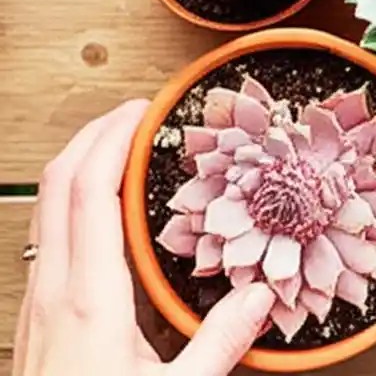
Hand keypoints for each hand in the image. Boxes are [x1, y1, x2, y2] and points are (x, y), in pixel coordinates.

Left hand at [15, 101, 274, 375]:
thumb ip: (221, 342)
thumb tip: (262, 295)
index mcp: (87, 298)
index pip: (91, 192)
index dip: (113, 139)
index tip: (144, 110)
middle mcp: (53, 290)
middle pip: (57, 184)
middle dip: (93, 135)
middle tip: (137, 114)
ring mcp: (38, 303)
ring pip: (47, 208)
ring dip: (81, 167)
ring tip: (126, 153)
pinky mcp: (36, 319)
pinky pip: (50, 238)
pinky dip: (77, 205)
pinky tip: (111, 219)